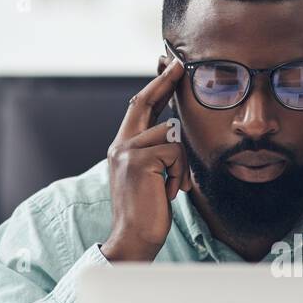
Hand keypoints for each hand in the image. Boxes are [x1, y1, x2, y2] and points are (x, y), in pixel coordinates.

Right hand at [101, 58, 186, 261]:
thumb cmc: (148, 213)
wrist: (134, 238)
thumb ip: (156, 153)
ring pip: (172, 135)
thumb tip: (174, 133)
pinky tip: (171, 192)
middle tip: (180, 64)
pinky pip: (176, 153)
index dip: (156, 87)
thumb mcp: (151, 177)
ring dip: (182, 164)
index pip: (139, 108)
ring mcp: (126, 151)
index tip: (170, 68)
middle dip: (165, 82)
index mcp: (122, 148)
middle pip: (145, 102)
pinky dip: (180, 174)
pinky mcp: (139, 160)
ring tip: (174, 187)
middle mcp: (120, 145)